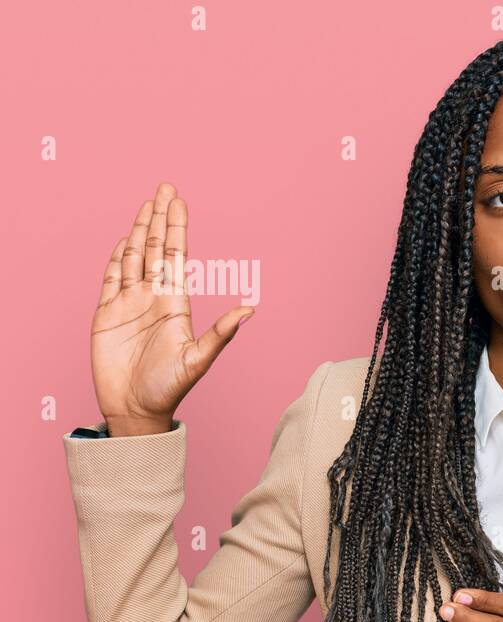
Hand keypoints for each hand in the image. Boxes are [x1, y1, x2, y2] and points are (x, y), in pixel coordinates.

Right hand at [90, 181, 254, 435]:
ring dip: (139, 230)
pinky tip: (124, 240)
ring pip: (133, 257)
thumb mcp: (199, 360)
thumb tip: (250, 310)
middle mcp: (153, 297)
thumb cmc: (170, 388)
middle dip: (159, 217)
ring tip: (146, 204)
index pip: (175, 254)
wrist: (136, 409)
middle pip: (155, 248)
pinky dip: (116, 257)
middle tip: (164, 187)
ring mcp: (129, 304)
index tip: (178, 200)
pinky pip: (111, 278)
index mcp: (176, 302)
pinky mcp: (106, 314)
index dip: (176, 226)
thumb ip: (221, 334)